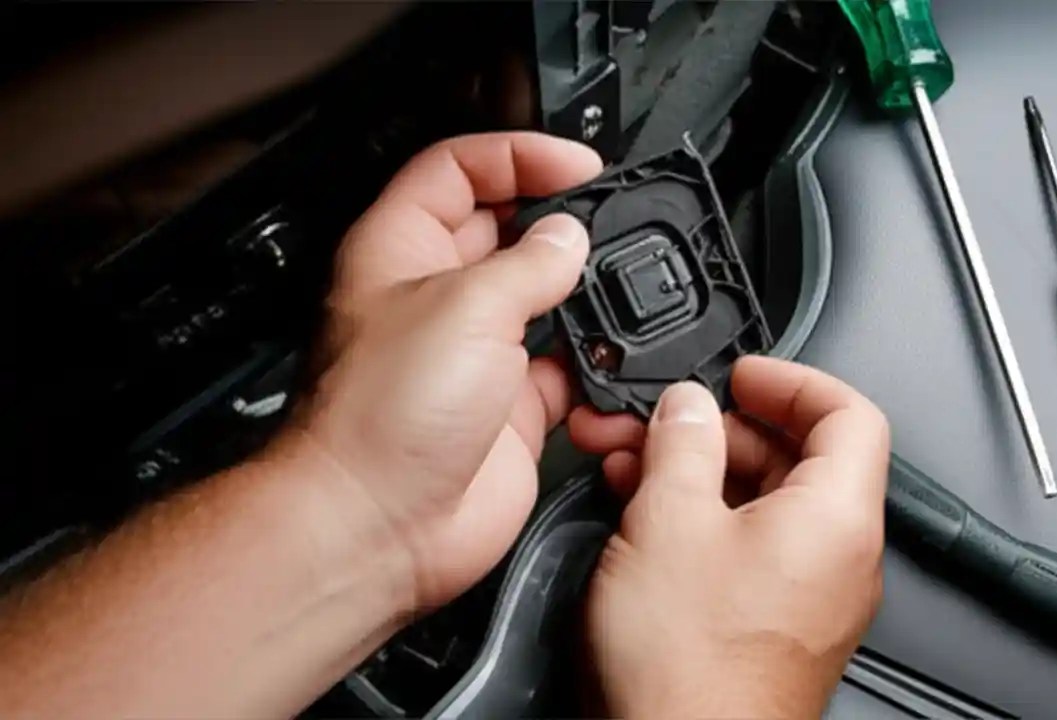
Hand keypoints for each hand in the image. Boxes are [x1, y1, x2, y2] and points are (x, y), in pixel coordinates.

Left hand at [283, 132, 600, 613]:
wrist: (378, 526)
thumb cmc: (379, 417)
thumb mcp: (466, 306)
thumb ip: (529, 263)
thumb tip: (569, 239)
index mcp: (402, 250)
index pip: (459, 169)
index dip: (518, 156)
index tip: (576, 167)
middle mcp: (439, 297)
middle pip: (508, 231)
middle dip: (560, 224)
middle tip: (610, 224)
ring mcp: (477, 353)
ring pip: (545, 302)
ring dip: (584, 297)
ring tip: (618, 291)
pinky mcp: (511, 408)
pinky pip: (568, 370)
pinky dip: (596, 367)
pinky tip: (611, 361)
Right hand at [568, 357, 889, 717]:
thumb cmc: (690, 669)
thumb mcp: (668, 520)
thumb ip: (682, 443)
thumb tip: (688, 406)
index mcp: (836, 519)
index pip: (848, 413)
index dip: (792, 380)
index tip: (742, 376)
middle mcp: (838, 558)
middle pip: (798, 456)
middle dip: (720, 427)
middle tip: (661, 420)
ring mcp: (810, 595)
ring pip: (764, 502)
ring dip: (700, 472)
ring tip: (632, 465)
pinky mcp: (775, 625)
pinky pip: (750, 547)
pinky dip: (703, 518)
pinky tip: (644, 515)